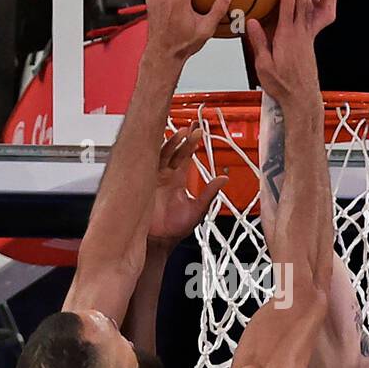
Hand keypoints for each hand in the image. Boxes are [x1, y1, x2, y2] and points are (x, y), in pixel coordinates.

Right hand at [148, 125, 227, 246]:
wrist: (158, 241)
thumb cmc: (175, 229)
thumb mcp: (197, 209)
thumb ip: (209, 193)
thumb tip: (224, 179)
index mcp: (178, 182)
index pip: (186, 157)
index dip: (192, 144)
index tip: (199, 132)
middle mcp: (166, 177)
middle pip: (175, 152)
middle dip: (184, 139)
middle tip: (192, 127)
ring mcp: (154, 178)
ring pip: (162, 154)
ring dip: (171, 143)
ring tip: (181, 132)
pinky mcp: (144, 182)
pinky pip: (149, 163)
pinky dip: (154, 152)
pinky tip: (159, 142)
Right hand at [244, 0, 320, 107]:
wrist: (300, 96)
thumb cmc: (281, 84)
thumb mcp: (264, 65)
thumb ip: (259, 43)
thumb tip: (251, 21)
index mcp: (287, 36)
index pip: (288, 5)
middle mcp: (299, 31)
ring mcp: (306, 33)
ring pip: (307, 1)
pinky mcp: (308, 37)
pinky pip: (310, 12)